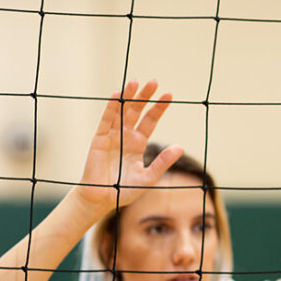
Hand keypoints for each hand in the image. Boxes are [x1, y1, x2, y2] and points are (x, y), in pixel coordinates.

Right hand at [74, 80, 182, 212]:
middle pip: (136, 111)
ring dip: (128, 97)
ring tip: (136, 82)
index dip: (158, 108)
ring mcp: (112, 136)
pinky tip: (117, 95)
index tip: (168, 94)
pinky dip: (111, 107)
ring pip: (121, 111)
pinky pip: (106, 120)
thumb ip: (163, 162)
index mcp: (138, 143)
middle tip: (154, 82)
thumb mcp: (149, 177)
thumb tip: (181, 148)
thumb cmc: (125, 190)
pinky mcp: (99, 139)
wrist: (102, 199)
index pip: (150, 120)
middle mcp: (126, 136)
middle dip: (144, 97)